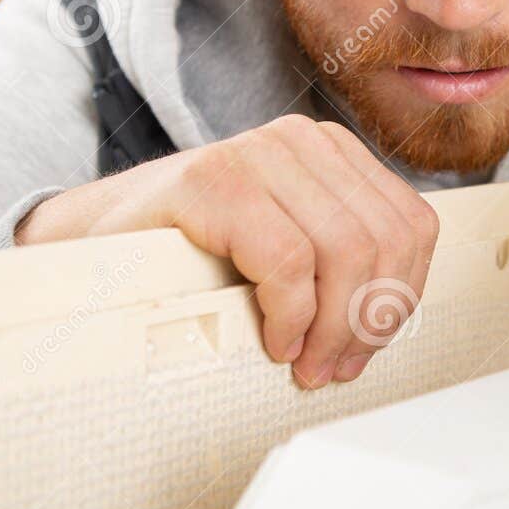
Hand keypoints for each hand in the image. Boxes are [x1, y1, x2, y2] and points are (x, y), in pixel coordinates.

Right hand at [16, 114, 438, 388]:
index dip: (400, 299)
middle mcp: (302, 141)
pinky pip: (288, 261)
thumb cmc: (194, 256)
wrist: (95, 245)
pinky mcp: (212, 180)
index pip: (413, 227)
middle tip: (331, 367)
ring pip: (346, 251)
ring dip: (331, 327)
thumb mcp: (287, 250)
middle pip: (385, 242)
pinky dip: (290, 315)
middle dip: (367, 321)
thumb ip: (341, 264)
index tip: (364, 349)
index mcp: (333, 153)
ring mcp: (256, 153)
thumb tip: (390, 322)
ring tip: (304, 362)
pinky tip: (273, 340)